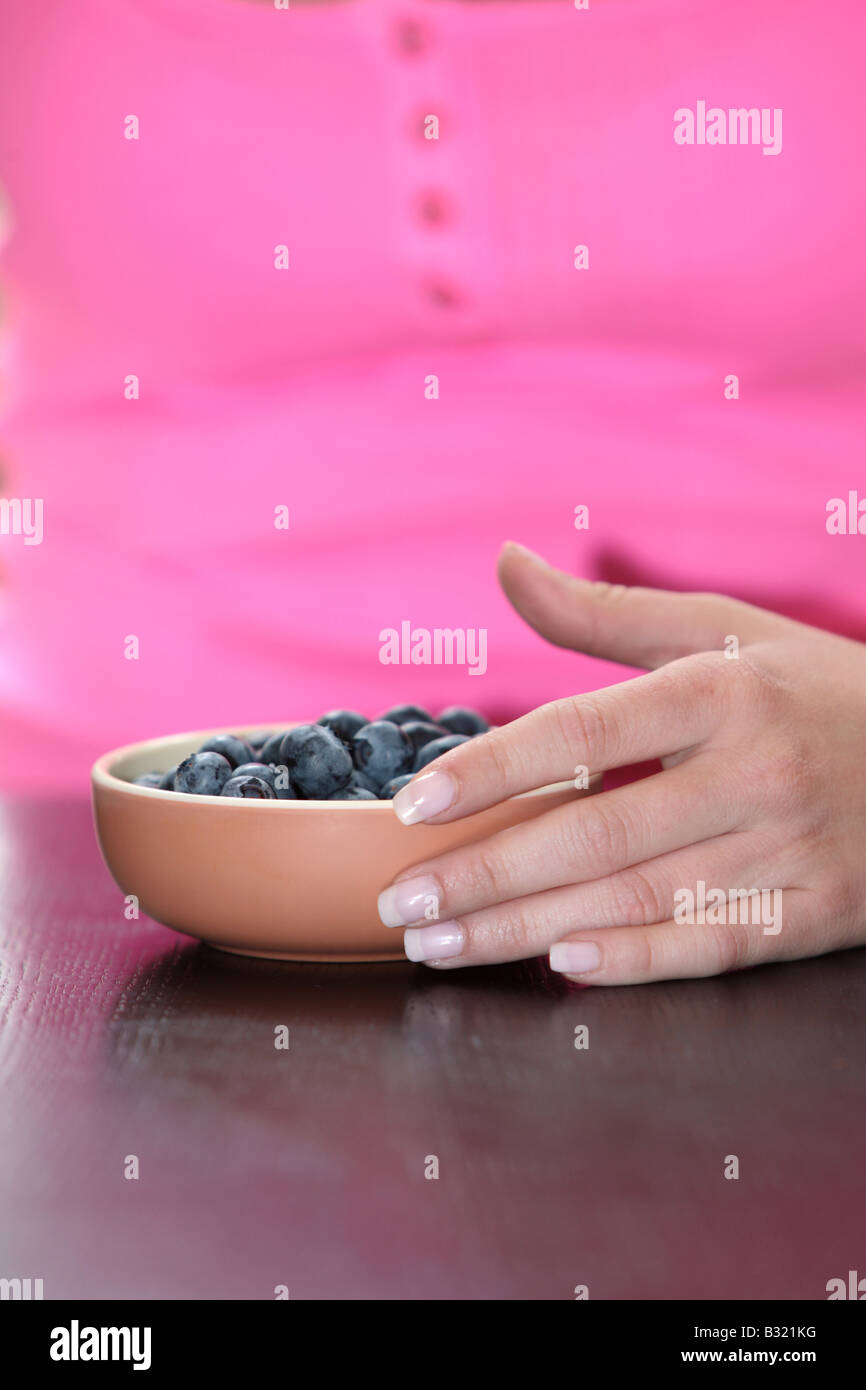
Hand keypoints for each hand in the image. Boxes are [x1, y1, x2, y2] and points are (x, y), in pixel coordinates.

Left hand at [377, 542, 865, 984]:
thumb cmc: (812, 688)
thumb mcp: (722, 631)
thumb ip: (605, 614)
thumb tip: (506, 563)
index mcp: (721, 691)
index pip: (583, 734)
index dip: (491, 771)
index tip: (412, 807)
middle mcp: (755, 771)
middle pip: (595, 832)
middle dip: (487, 874)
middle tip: (400, 902)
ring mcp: (789, 849)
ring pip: (636, 899)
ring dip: (526, 930)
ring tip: (440, 945)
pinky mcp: (816, 912)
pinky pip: (711, 945)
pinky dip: (635, 961)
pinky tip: (559, 969)